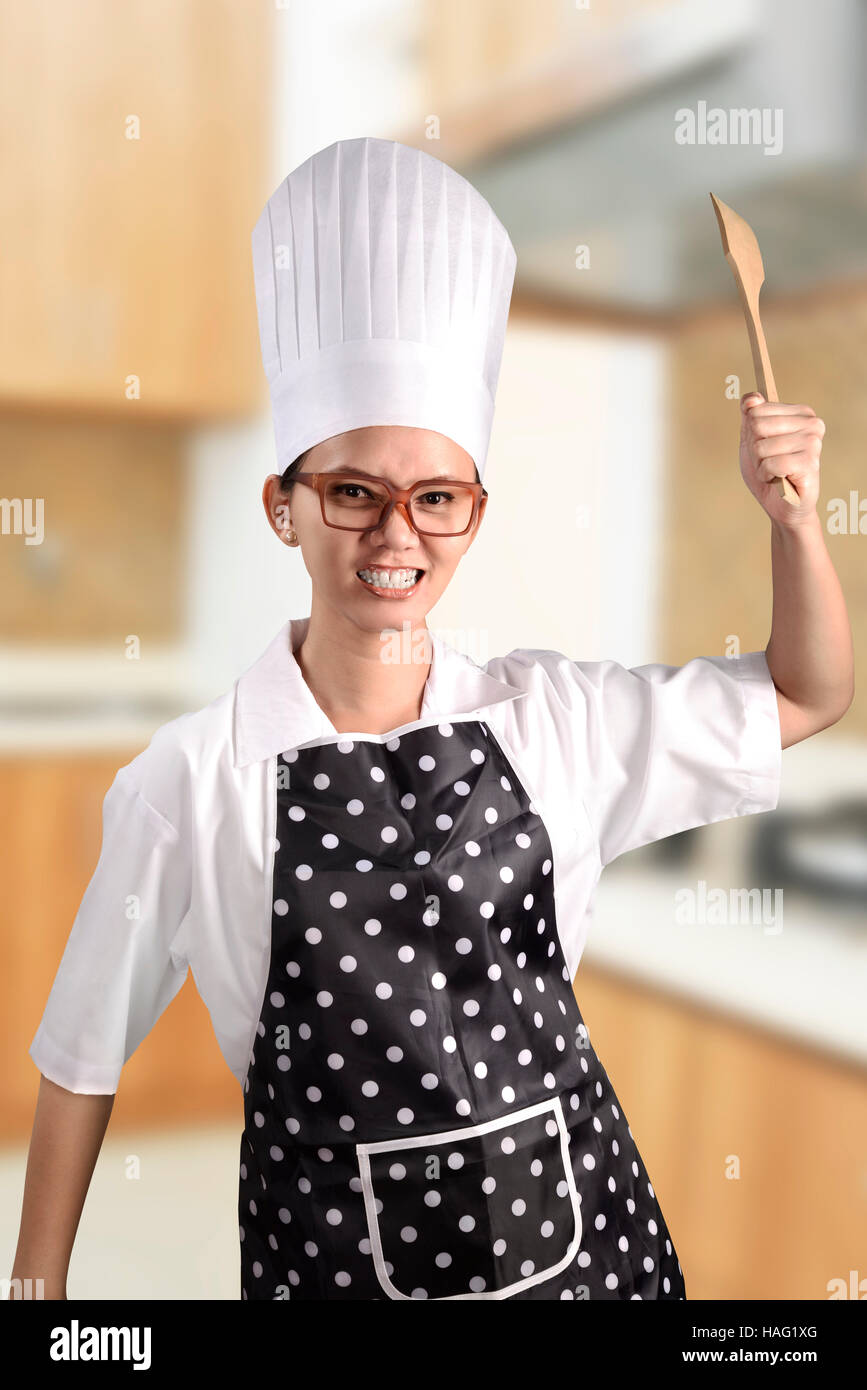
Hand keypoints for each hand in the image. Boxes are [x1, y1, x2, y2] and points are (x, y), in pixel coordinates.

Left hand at [739, 393, 822, 525]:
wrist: (781, 506)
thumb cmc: (768, 472)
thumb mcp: (752, 440)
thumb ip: (749, 416)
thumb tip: (752, 398)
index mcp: (801, 413)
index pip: (755, 410)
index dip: (750, 434)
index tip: (764, 447)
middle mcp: (812, 423)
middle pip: (756, 425)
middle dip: (754, 449)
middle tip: (768, 461)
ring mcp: (813, 442)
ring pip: (761, 446)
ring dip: (760, 465)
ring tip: (774, 472)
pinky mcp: (809, 463)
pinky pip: (771, 463)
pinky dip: (766, 475)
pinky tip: (778, 480)